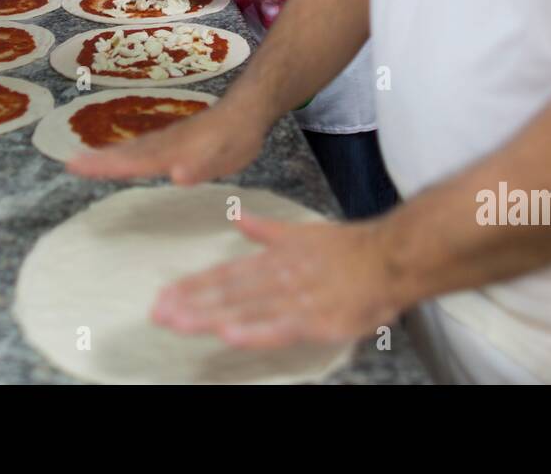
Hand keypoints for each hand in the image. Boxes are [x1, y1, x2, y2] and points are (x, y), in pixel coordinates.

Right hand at [66, 100, 267, 183]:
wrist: (247, 107)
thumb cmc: (238, 136)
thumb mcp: (227, 154)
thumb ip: (202, 165)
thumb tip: (177, 175)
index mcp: (174, 150)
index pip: (136, 161)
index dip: (109, 166)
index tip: (79, 167)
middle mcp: (165, 144)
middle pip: (127, 154)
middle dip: (98, 161)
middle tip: (69, 166)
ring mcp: (167, 140)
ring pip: (131, 149)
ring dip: (106, 157)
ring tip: (80, 163)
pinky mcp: (171, 141)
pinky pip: (141, 148)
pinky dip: (122, 154)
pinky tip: (116, 160)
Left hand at [152, 214, 402, 348]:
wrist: (391, 257)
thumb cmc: (348, 249)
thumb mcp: (301, 232)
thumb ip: (265, 229)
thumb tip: (236, 214)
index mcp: (274, 258)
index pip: (226, 274)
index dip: (194, 286)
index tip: (164, 295)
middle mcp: (280, 277)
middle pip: (229, 293)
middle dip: (192, 304)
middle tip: (159, 313)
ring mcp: (297, 298)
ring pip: (247, 308)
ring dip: (211, 316)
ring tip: (180, 323)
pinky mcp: (318, 319)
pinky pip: (282, 327)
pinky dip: (256, 330)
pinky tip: (230, 335)